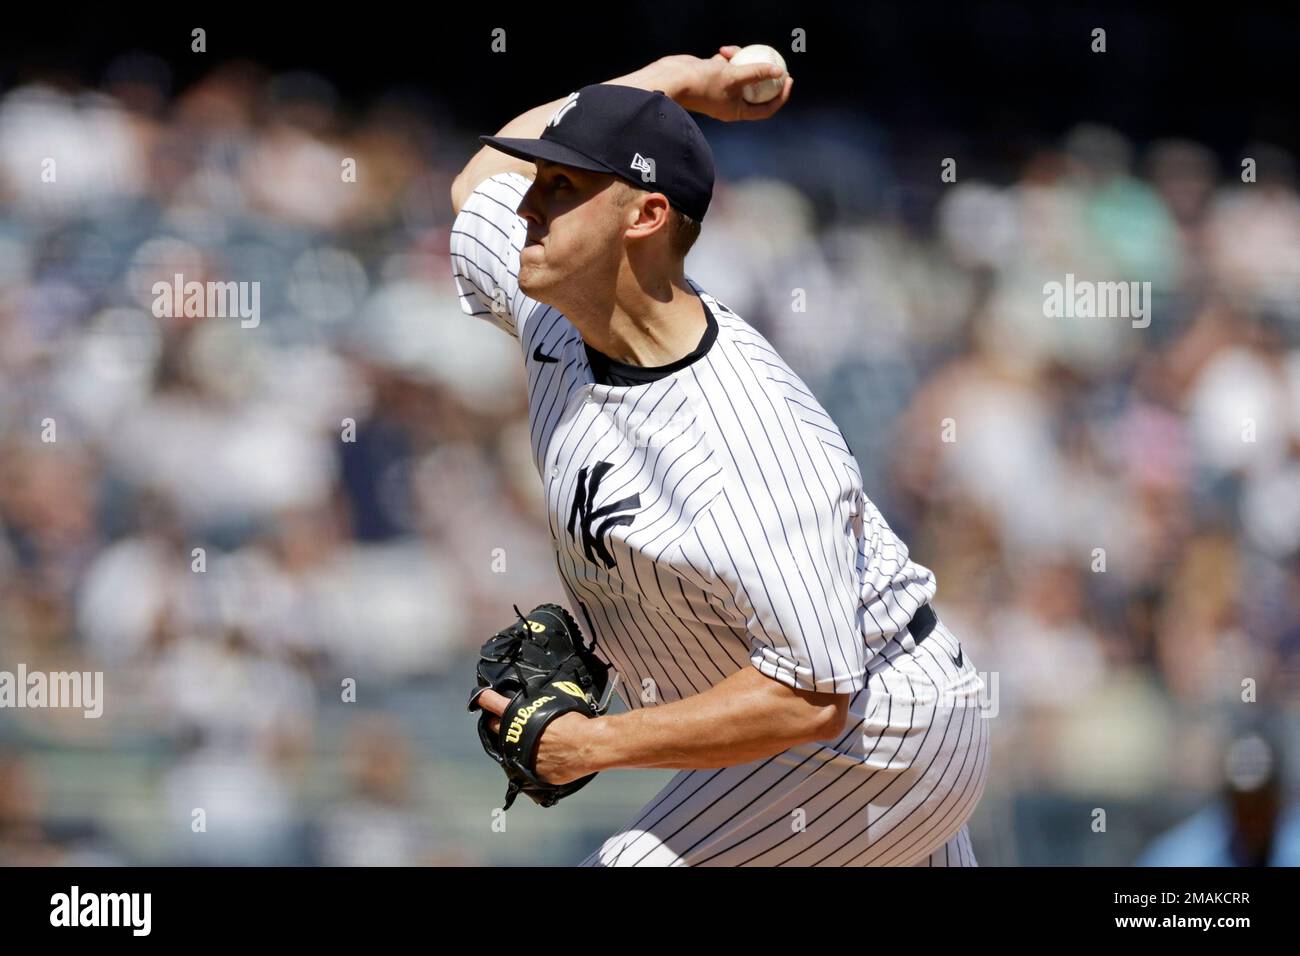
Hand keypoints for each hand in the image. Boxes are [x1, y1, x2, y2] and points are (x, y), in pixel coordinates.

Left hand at [476, 689, 594, 785]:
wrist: (588, 745)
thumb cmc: (575, 722)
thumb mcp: (554, 703)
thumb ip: (538, 704)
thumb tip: (536, 701)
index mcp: (519, 715)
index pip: (491, 702)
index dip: (484, 699)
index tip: (480, 699)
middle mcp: (515, 736)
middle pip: (495, 727)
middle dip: (497, 723)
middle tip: (504, 721)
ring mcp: (521, 757)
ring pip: (510, 750)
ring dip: (516, 745)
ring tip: (531, 741)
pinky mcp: (532, 773)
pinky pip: (527, 767)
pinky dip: (534, 762)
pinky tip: (547, 757)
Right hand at [661, 46, 793, 121]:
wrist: (674, 79)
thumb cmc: (703, 83)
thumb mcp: (733, 76)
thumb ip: (756, 73)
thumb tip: (778, 71)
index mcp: (736, 111)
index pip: (765, 109)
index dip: (780, 96)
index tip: (789, 80)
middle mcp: (730, 102)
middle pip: (755, 90)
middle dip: (766, 76)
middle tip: (778, 62)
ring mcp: (721, 89)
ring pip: (740, 73)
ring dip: (740, 60)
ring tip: (731, 51)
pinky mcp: (712, 76)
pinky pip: (727, 65)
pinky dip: (727, 57)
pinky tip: (722, 50)